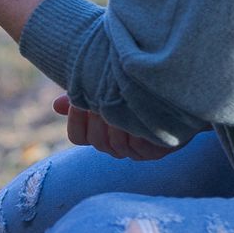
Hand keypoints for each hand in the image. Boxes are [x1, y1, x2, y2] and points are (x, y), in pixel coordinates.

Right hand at [52, 93, 178, 161]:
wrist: (177, 87)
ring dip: (120, 122)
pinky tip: (141, 112)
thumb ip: (84, 92)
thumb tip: (56, 106)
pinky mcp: (158, 150)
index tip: (86, 99)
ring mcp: (137, 150)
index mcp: (101, 129)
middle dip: (101, 117)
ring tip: (126, 100)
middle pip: (97, 142)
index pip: (77, 136)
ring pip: (116, 145)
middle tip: (107, 96)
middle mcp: (117, 144)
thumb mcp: (106, 82)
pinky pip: (139, 146)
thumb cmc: (136, 83)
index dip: (78, 119)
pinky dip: (138, 128)